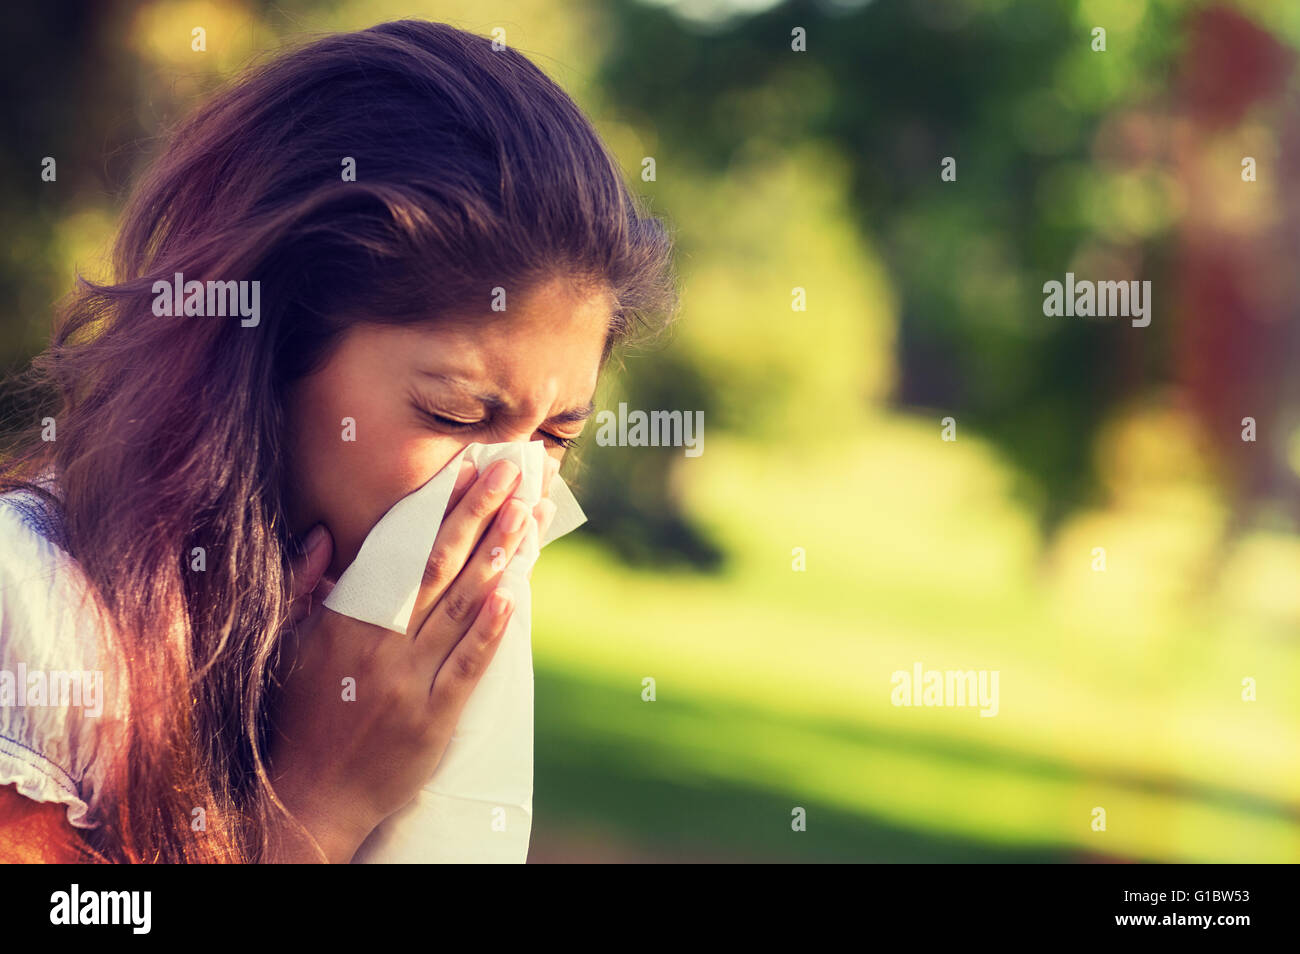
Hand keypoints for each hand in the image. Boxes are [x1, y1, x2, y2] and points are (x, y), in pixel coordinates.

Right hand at [266, 458, 538, 861]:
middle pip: (438, 566)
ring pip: (460, 607)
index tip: (468, 471)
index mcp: (343, 620)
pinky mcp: (432, 718)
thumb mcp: (288, 645)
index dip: (437, 508)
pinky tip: (513, 594)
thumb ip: (302, 586)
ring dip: (497, 556)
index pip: (399, 550)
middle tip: (513, 473)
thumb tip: (322, 536)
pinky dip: (490, 630)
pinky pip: (467, 666)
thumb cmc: (299, 714)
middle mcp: (378, 644)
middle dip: (478, 514)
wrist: (311, 795)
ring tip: (526, 514)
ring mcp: (407, 681)